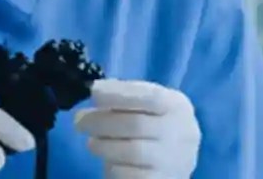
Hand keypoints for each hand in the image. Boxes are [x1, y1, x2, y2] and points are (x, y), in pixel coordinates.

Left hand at [74, 79, 200, 177]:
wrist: (174, 163)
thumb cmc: (153, 126)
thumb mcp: (146, 106)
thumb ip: (124, 97)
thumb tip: (95, 93)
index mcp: (177, 106)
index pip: (150, 96)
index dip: (119, 93)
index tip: (93, 91)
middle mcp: (182, 133)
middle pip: (136, 124)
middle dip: (100, 121)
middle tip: (79, 121)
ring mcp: (175, 161)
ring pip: (132, 151)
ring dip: (103, 145)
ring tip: (92, 143)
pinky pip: (131, 175)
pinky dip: (113, 167)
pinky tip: (108, 162)